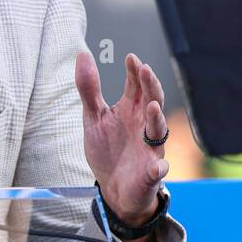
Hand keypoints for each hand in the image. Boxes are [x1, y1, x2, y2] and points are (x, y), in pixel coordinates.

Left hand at [74, 51, 168, 225]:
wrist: (113, 188)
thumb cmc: (107, 149)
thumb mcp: (93, 117)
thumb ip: (89, 89)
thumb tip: (82, 54)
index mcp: (131, 110)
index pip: (137, 86)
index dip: (135, 72)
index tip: (131, 58)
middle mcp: (145, 126)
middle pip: (153, 101)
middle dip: (151, 86)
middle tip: (145, 70)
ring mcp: (150, 149)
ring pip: (159, 131)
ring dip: (156, 119)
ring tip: (152, 106)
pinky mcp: (151, 174)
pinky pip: (158, 170)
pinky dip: (158, 168)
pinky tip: (156, 167)